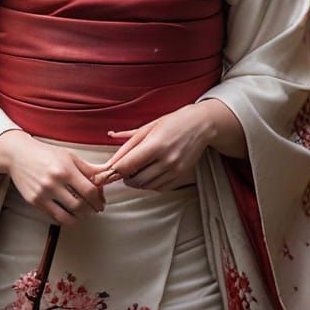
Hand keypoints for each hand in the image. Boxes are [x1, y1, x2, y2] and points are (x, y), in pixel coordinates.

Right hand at [0, 130, 104, 227]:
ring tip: (82, 214)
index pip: (89, 191)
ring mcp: (43, 193)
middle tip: (93, 209)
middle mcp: (54, 182)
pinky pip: (54, 216)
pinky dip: (65, 218)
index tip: (101, 204)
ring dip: (79, 218)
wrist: (19, 155)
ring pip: (67, 216)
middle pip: (80, 206)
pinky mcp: (34, 201)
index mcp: (66, 169)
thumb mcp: (69, 156)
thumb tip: (106, 177)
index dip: (98, 201)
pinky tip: (69, 213)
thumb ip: (88, 169)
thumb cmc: (46, 154)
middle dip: (91, 211)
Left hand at [92, 105, 218, 192]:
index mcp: (154, 145)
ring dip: (137, 181)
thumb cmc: (173, 122)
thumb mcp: (148, 126)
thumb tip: (109, 138)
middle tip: (124, 169)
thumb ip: (129, 140)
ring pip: (146, 186)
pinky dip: (150, 184)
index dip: (114, 170)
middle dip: (125, 177)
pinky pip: (159, 188)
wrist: (201, 125)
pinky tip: (149, 174)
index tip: (109, 169)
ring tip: (136, 170)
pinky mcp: (180, 176)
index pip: (126, 166)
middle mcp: (165, 160)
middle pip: (135, 180)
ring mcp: (174, 170)